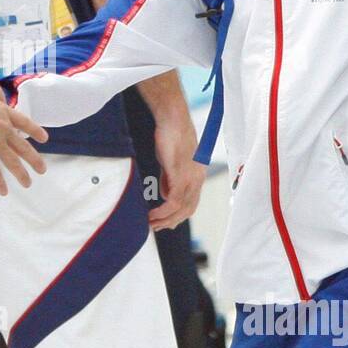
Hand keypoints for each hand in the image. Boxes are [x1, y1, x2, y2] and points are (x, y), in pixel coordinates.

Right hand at [147, 110, 204, 231]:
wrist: (173, 119)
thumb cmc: (170, 136)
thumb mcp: (170, 162)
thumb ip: (169, 179)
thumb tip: (165, 195)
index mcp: (197, 177)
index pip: (191, 203)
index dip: (178, 216)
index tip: (164, 222)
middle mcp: (197, 180)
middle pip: (187, 210)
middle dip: (170, 222)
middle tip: (155, 227)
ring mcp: (190, 178)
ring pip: (180, 208)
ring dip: (165, 219)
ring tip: (150, 223)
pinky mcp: (180, 174)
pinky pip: (173, 200)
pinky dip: (163, 210)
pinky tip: (153, 213)